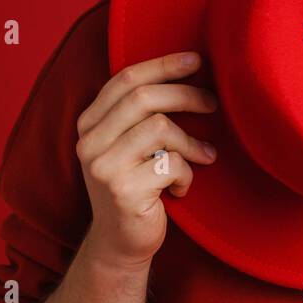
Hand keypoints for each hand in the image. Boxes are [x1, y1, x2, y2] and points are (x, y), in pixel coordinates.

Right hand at [74, 51, 218, 268]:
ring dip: (192, 142)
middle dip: (187, 94)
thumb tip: (190, 70)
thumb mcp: (132, 145)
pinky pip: (172, 164)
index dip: (164, 64)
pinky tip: (181, 188)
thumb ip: (143, 113)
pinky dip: (187, 174)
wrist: (121, 243)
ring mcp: (103, 167)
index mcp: (89, 123)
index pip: (126, 79)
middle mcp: (89, 142)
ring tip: (203, 155)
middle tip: (213, 102)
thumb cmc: (138, 185)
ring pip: (162, 128)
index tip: (197, 59)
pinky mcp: (123, 191)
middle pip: (145, 97)